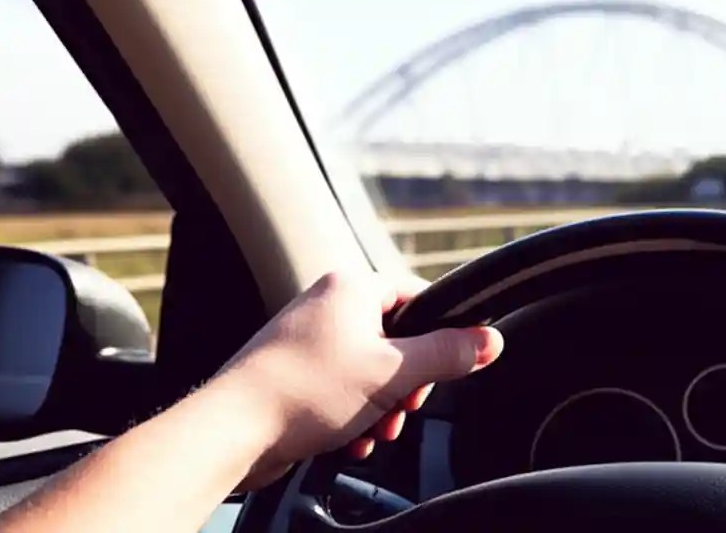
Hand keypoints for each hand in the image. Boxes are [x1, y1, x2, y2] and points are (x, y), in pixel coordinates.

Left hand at [213, 271, 503, 488]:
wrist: (234, 430)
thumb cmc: (305, 390)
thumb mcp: (395, 373)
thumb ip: (449, 354)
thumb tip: (491, 340)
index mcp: (353, 286)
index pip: (418, 296)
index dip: (439, 333)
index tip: (449, 365)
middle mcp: (328, 303)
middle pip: (396, 338)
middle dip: (407, 383)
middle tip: (404, 407)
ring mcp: (307, 338)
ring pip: (370, 370)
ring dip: (382, 406)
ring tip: (375, 430)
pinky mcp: (292, 371)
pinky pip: (341, 388)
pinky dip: (354, 414)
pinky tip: (351, 439)